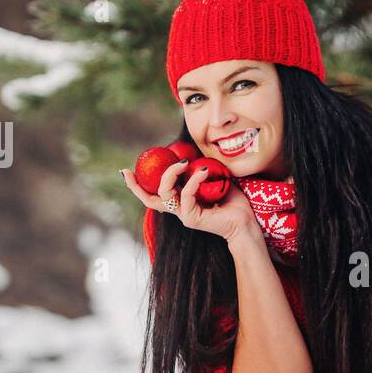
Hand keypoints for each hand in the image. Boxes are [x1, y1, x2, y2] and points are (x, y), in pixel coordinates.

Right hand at [122, 157, 258, 245]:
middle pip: (151, 198)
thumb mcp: (213, 178)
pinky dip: (192, 180)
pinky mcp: (192, 218)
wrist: (245, 221)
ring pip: (165, 194)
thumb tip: (191, 150)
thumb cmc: (232, 201)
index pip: (154, 195)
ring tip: (183, 162)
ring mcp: (184, 215)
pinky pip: (186, 195)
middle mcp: (179, 210)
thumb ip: (199, 168)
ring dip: (170, 174)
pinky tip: (202, 170)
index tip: (126, 171)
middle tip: (132, 168)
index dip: (137, 185)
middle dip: (137, 184)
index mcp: (180, 201)